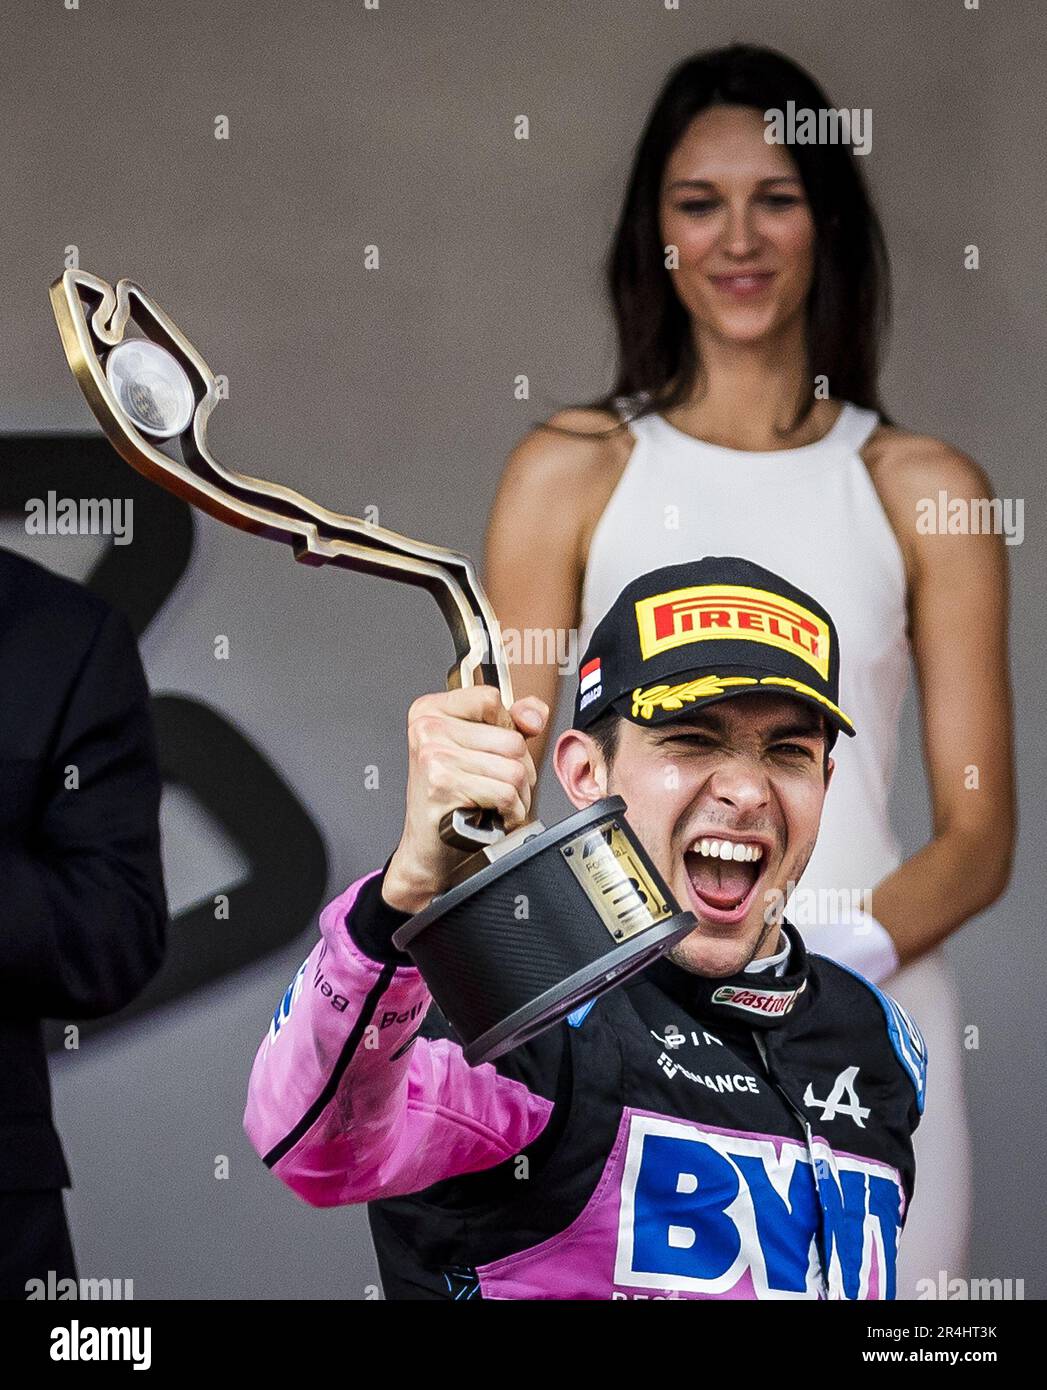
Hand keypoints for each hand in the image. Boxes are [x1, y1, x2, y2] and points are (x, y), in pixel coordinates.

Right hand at [383, 687, 548, 912]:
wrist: (428, 849)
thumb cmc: (453, 799)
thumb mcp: (480, 749)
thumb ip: (511, 721)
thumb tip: (534, 714)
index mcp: (431, 710)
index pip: (491, 699)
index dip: (507, 727)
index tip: (493, 750)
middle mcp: (427, 728)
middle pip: (511, 739)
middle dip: (519, 771)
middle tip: (497, 787)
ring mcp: (433, 755)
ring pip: (514, 768)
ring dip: (518, 796)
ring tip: (496, 804)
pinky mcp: (443, 785)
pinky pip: (505, 793)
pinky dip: (510, 812)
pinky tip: (493, 816)